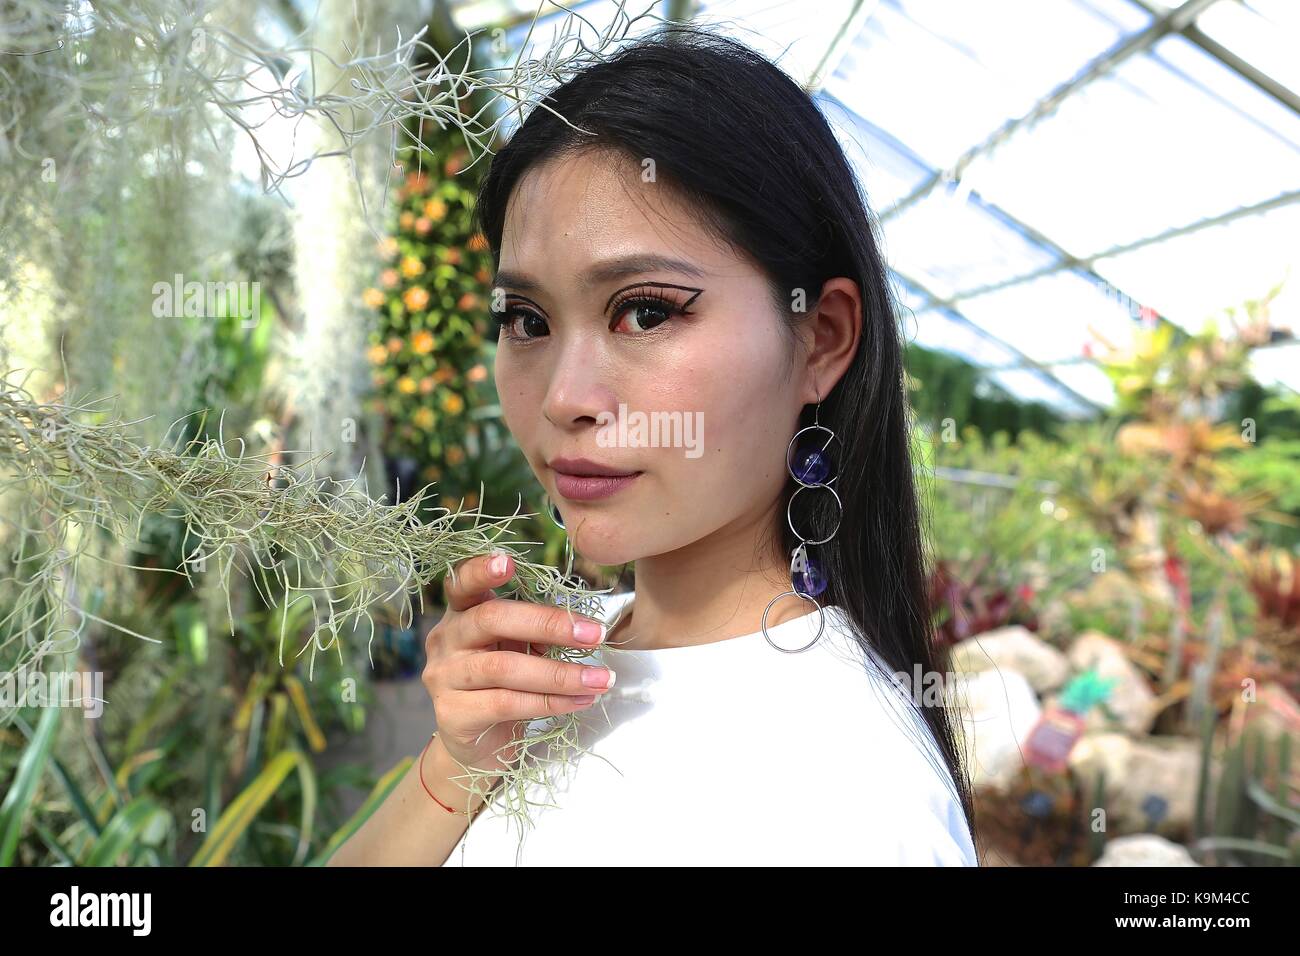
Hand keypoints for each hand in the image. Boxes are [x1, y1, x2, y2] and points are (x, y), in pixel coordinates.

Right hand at [422, 552, 614, 785]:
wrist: (479, 745)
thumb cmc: (505, 686)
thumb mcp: (517, 649)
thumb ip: (534, 631)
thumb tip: (582, 625)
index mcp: (461, 614)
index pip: (461, 584)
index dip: (480, 571)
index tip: (507, 561)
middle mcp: (445, 640)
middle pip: (491, 619)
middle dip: (548, 624)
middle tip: (595, 635)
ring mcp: (444, 678)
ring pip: (504, 667)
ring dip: (560, 673)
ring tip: (600, 679)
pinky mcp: (453, 715)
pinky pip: (506, 704)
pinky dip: (550, 702)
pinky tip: (579, 701)